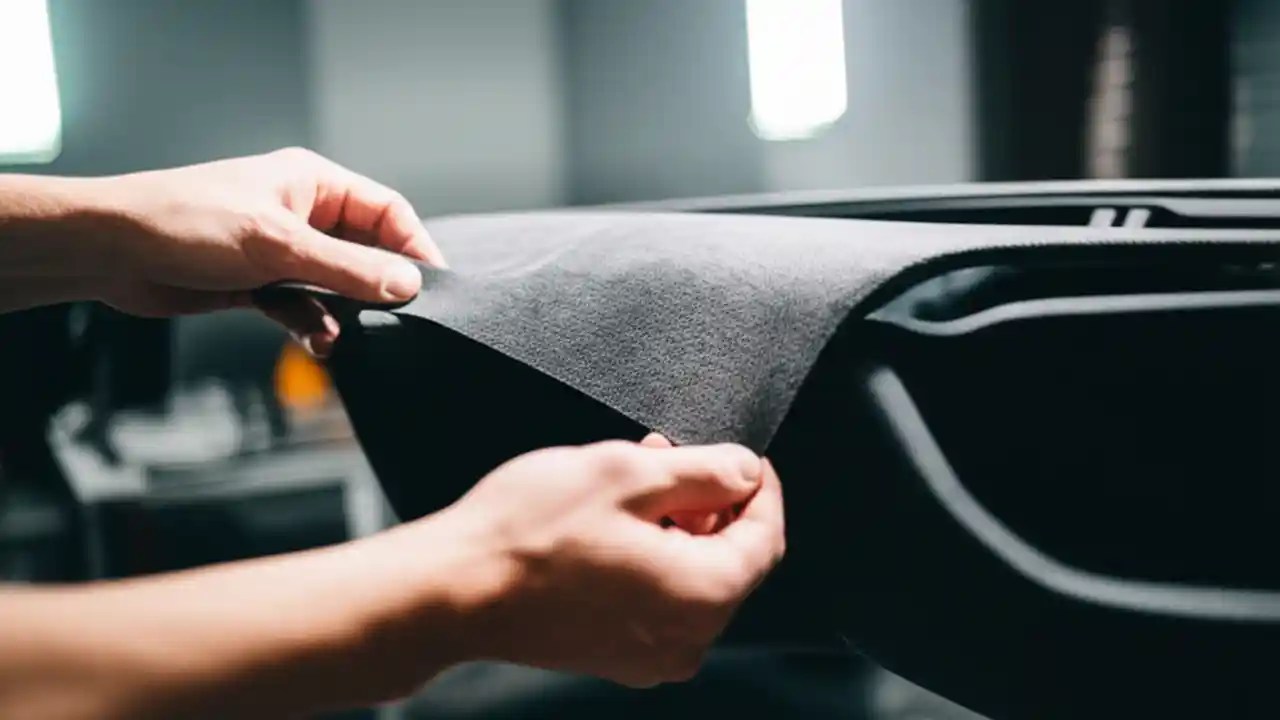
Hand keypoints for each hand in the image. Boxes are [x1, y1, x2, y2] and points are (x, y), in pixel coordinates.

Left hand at [85, 147, 445, 354]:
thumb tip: (408, 285)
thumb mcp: (278, 245)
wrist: (111, 251)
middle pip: (365, 253)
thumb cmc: (187, 223)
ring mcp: (281, 251)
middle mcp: (302, 214)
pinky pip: (303, 306)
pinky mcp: (259, 284)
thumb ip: (348, 268)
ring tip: (346, 336)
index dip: (414, 248)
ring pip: (335, 286)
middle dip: (376, 288)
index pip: (387, 212)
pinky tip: (316, 342)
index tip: (433, 287)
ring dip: (342, 313)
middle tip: (396, 320)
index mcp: (313, 184)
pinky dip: (312, 325)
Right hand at [412, 434, 785, 687]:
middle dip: (711, 504)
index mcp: (703, 595)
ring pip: (693, 578)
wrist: (454, 591)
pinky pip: (660, 600)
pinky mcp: (617, 656)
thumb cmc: (531, 531)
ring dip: (678, 526)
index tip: (742, 456)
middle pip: (731, 560)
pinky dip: (653, 558)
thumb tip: (746, 471)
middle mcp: (687, 639)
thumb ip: (703, 472)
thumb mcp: (626, 474)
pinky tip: (616, 522)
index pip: (766, 537)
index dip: (760, 488)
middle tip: (670, 456)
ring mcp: (651, 656)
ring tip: (635, 479)